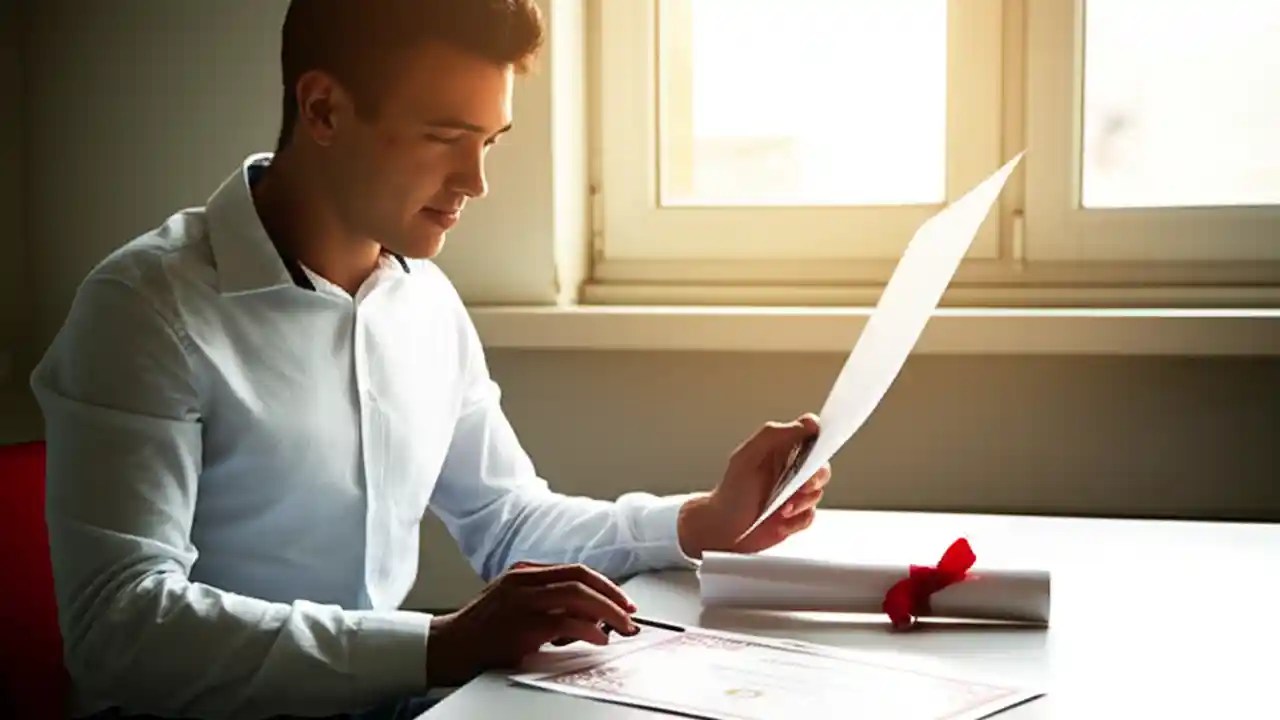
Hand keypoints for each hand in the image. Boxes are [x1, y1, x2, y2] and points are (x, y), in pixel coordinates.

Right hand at [426, 562, 638, 685]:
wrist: (447, 647)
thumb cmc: (482, 631)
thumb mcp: (514, 603)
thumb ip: (547, 603)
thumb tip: (590, 616)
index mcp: (524, 572)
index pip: (575, 570)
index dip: (604, 585)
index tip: (622, 600)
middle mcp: (523, 580)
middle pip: (581, 577)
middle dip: (612, 594)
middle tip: (629, 612)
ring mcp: (522, 601)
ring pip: (577, 594)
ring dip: (608, 611)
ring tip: (622, 626)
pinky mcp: (522, 625)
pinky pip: (566, 622)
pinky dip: (589, 629)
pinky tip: (599, 637)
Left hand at [678, 414, 830, 557]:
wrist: (722, 528)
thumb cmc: (732, 490)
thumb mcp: (747, 456)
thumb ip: (774, 435)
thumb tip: (807, 424)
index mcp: (781, 448)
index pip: (810, 432)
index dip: (821, 436)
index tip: (819, 447)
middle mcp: (790, 468)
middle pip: (821, 465)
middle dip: (815, 477)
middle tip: (802, 485)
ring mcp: (794, 492)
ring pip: (817, 492)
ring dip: (802, 501)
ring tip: (782, 508)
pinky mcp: (796, 515)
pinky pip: (810, 515)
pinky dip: (797, 520)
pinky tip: (781, 521)